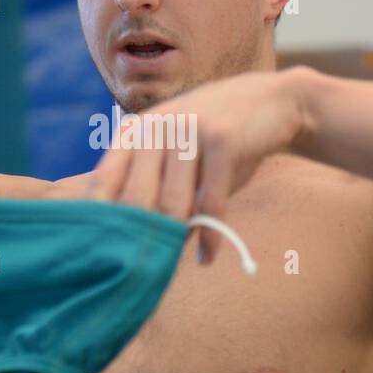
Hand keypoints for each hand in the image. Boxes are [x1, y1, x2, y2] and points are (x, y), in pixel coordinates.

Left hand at [89, 69, 308, 263]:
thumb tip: (136, 248)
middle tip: (143, 269)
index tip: (101, 255)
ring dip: (174, 240)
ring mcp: (188, 129)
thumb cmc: (217, 143)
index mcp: (136, 131)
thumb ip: (155, 192)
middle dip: (138, 238)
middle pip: (134, 197)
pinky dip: (210, 236)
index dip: (99, 220)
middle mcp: (156, 126)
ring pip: (171, 203)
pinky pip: (210, 203)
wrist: (273, 103)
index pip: (103, 181)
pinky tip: (207, 257)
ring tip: (173, 262)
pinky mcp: (222, 138)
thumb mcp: (178, 159)